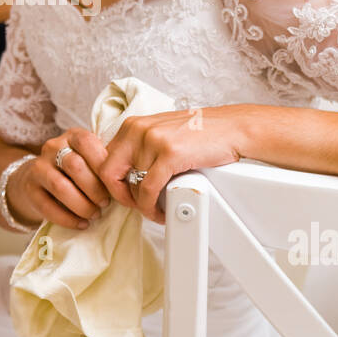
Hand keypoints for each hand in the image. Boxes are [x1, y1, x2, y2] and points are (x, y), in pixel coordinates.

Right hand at [5, 128, 112, 230]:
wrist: (37, 179)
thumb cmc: (74, 172)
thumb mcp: (88, 159)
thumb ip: (104, 164)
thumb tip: (128, 181)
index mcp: (72, 136)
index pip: (87, 142)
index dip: (102, 164)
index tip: (114, 184)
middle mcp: (52, 147)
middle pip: (74, 166)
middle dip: (94, 189)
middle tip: (105, 203)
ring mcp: (38, 167)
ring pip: (61, 187)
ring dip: (82, 205)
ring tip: (95, 214)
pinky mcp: (29, 189)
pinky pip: (48, 207)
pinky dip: (68, 219)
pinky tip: (82, 224)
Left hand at [93, 106, 249, 224]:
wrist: (232, 129)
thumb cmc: (201, 134)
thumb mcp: (161, 134)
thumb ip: (140, 149)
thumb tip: (123, 174)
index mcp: (133, 125)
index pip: (104, 159)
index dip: (111, 183)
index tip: (124, 195)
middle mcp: (138, 129)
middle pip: (107, 173)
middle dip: (120, 196)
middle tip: (135, 206)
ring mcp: (153, 141)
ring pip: (133, 186)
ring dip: (144, 205)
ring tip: (157, 210)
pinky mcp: (170, 154)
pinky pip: (150, 190)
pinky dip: (153, 207)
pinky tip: (162, 211)